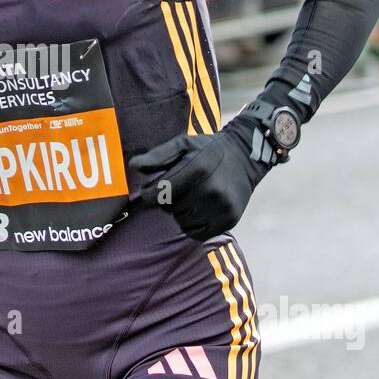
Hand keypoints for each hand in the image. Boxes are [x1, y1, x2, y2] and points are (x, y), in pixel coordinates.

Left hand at [128, 114, 268, 242]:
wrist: (245, 157)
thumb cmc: (208, 150)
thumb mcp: (183, 144)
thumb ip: (158, 156)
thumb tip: (134, 167)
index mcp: (198, 168)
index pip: (159, 193)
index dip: (150, 193)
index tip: (150, 190)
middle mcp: (211, 190)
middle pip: (170, 208)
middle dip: (169, 200)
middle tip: (179, 190)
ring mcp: (222, 207)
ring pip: (182, 222)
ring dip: (181, 213)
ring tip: (191, 198)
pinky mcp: (229, 220)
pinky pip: (197, 234)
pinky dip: (192, 225)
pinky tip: (198, 210)